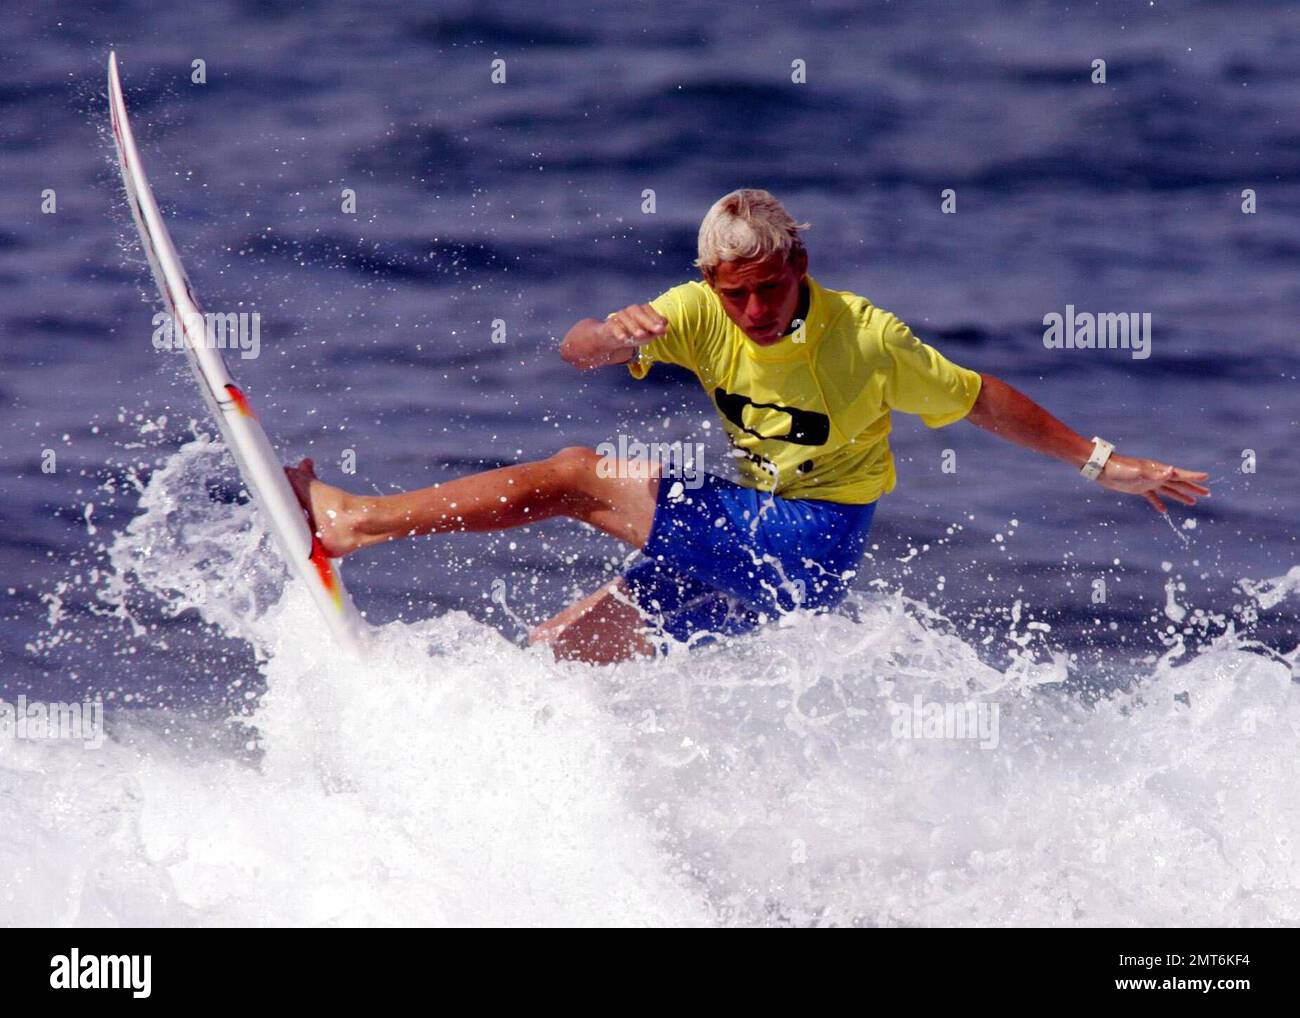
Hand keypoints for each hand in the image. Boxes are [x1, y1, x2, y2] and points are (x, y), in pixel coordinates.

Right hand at [603, 304, 667, 347]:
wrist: (611, 338)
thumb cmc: (632, 334)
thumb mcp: (646, 334)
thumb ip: (655, 332)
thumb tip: (665, 329)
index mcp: (640, 311)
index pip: (647, 309)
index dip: (656, 317)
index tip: (663, 326)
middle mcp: (629, 311)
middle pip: (637, 312)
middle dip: (648, 321)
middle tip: (657, 330)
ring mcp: (619, 317)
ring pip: (625, 318)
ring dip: (634, 326)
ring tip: (641, 335)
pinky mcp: (610, 325)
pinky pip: (614, 326)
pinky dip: (619, 332)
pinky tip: (623, 338)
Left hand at [1095, 453, 1210, 513]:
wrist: (1103, 469)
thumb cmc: (1120, 468)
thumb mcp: (1138, 472)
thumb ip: (1155, 473)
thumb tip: (1172, 470)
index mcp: (1158, 470)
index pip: (1180, 474)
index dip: (1193, 476)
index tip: (1207, 477)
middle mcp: (1156, 475)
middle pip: (1179, 482)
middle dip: (1193, 487)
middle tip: (1208, 493)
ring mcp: (1148, 482)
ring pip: (1169, 490)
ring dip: (1181, 495)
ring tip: (1193, 502)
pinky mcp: (1139, 488)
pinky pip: (1153, 497)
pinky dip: (1159, 503)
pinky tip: (1164, 511)